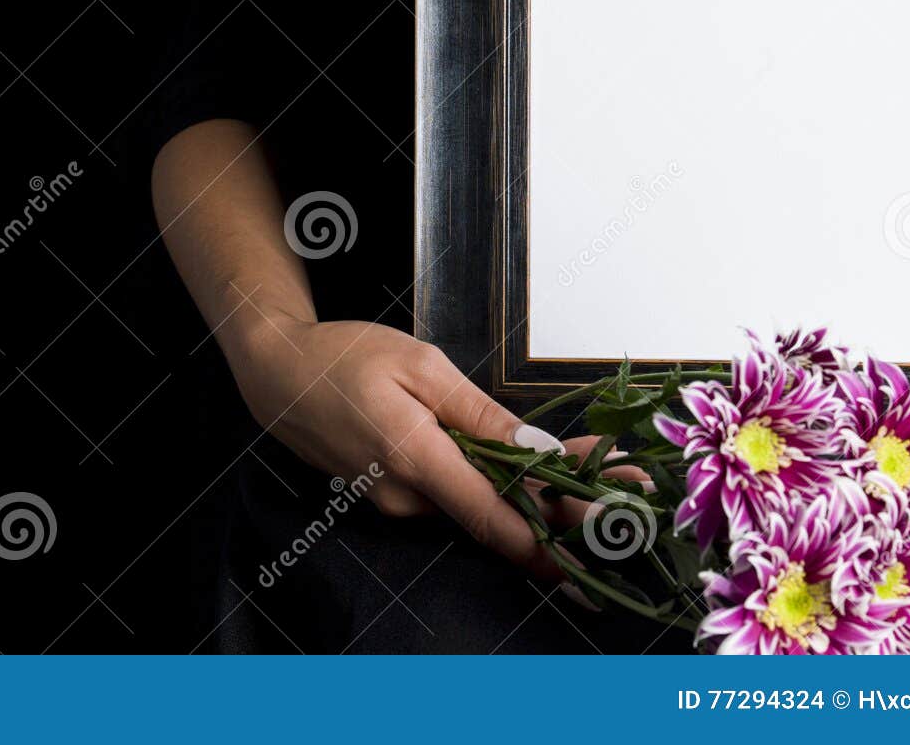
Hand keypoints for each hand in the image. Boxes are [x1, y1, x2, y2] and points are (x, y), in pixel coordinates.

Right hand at [232, 316, 573, 575]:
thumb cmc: (347, 357)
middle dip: (569, 510)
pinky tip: (532, 466)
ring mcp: (400, 504)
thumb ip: (480, 418)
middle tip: (632, 503)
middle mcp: (409, 498)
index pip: (495, 521)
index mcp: (415, 461)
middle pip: (501, 515)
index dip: (554, 541)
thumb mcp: (422, 367)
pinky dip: (498, 485)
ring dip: (537, 493)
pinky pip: (457, 494)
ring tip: (602, 471)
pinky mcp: (396, 497)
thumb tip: (536, 455)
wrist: (276, 374)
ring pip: (481, 504)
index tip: (603, 552)